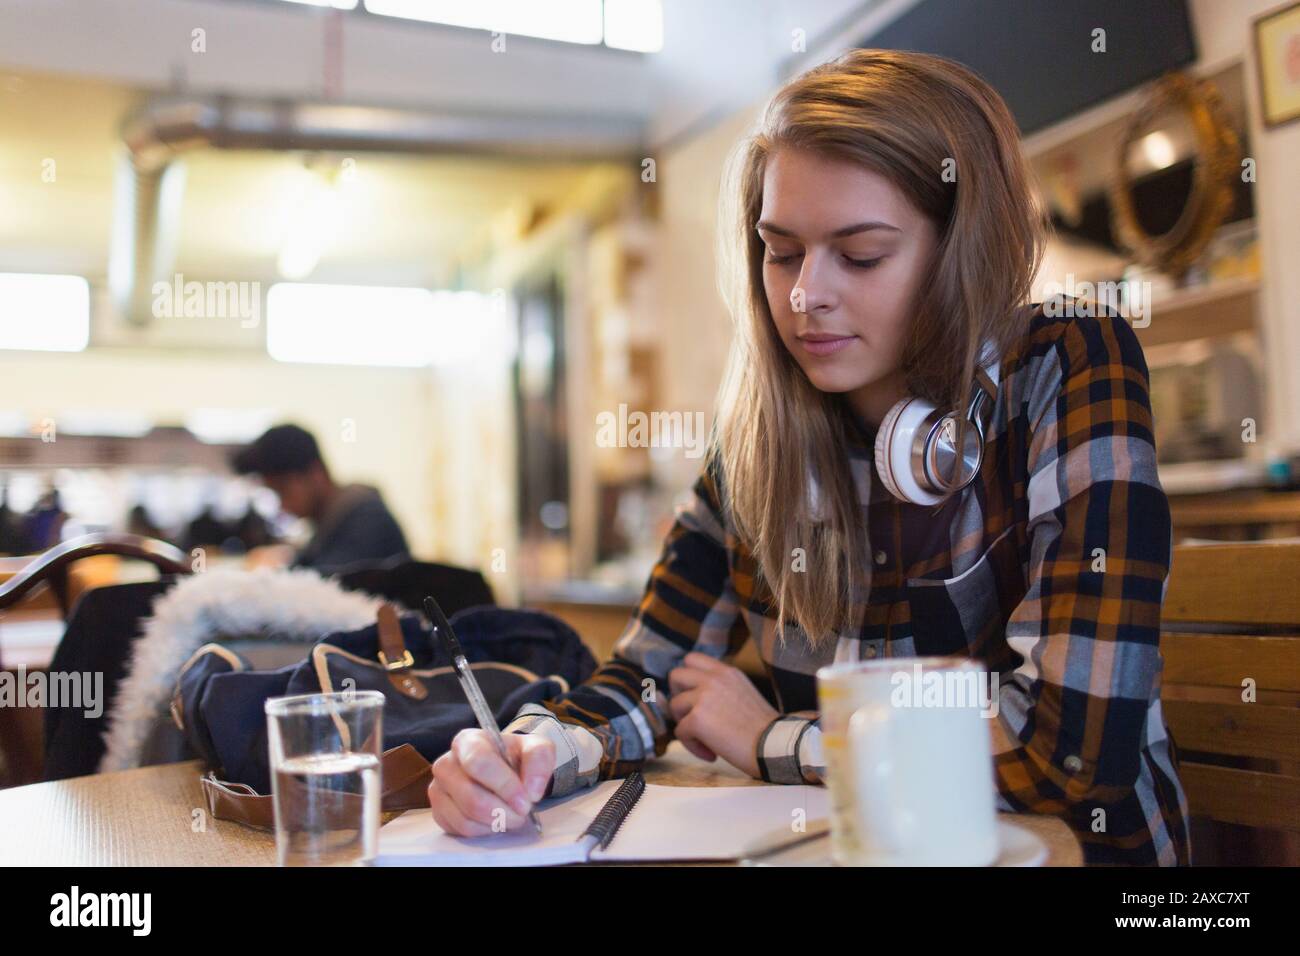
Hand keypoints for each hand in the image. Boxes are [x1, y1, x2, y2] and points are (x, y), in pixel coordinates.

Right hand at [427, 729, 555, 835]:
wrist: (505, 771)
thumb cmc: (515, 758)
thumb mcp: (535, 748)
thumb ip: (539, 759)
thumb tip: (531, 790)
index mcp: (468, 741)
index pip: (479, 762)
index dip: (504, 785)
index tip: (526, 800)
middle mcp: (446, 764)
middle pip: (471, 797)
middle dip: (503, 811)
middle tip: (523, 812)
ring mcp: (438, 790)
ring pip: (466, 818)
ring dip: (496, 823)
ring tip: (511, 815)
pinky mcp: (438, 812)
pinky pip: (461, 831)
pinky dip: (484, 831)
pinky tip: (495, 819)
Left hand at [667, 651, 779, 778]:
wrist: (774, 746)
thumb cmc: (764, 729)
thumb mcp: (743, 693)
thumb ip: (720, 689)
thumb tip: (695, 699)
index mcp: (727, 672)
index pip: (692, 659)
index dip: (687, 679)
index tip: (695, 698)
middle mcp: (714, 679)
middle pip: (676, 675)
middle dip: (678, 696)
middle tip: (692, 716)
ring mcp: (704, 697)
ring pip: (674, 705)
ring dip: (686, 724)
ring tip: (707, 740)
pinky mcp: (697, 719)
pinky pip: (680, 732)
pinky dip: (693, 746)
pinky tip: (712, 754)